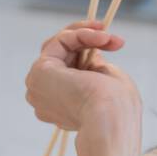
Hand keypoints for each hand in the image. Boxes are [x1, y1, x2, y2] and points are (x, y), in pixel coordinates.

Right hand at [23, 20, 138, 140]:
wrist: (111, 120)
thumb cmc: (117, 108)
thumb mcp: (107, 81)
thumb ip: (93, 66)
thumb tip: (90, 53)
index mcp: (62, 104)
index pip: (68, 68)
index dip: (89, 51)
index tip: (115, 43)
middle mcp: (45, 97)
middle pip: (59, 55)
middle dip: (87, 38)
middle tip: (110, 37)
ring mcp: (39, 85)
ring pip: (58, 46)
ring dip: (86, 35)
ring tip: (108, 38)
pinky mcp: (40, 72)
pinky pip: (60, 42)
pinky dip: (81, 35)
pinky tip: (100, 38)